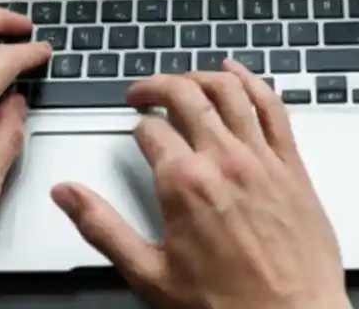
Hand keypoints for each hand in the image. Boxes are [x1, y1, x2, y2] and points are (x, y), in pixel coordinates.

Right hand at [52, 61, 350, 308]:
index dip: (137, 128)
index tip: (136, 133)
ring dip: (200, 76)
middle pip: (184, 94)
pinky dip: (253, 81)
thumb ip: (102, 228)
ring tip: (183, 78)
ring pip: (228, 91)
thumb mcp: (149, 274)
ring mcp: (261, 158)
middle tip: (142, 91)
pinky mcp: (292, 164)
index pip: (150, 130)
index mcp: (184, 184)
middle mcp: (223, 160)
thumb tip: (67, 195)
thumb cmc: (227, 305)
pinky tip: (239, 74)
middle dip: (156, 85)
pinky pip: (272, 106)